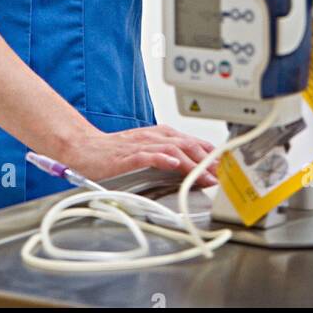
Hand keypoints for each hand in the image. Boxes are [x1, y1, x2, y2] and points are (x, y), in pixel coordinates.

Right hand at [63, 124, 220, 188]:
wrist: (84, 149)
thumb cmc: (115, 154)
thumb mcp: (147, 152)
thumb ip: (169, 157)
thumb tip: (194, 171)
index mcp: (160, 135)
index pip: (193, 142)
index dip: (212, 155)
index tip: (228, 168)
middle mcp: (153, 136)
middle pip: (188, 144)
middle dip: (208, 160)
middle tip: (223, 176)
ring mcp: (140, 145)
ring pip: (173, 149)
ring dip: (192, 163)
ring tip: (206, 176)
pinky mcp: (126, 155)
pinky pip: (148, 155)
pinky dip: (163, 159)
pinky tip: (174, 165)